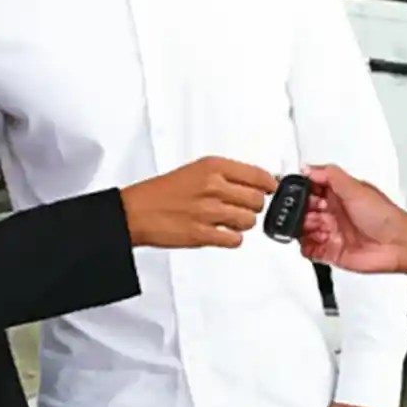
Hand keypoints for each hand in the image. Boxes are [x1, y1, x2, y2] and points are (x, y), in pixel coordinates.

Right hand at [120, 156, 275, 247]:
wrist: (135, 211)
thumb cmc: (163, 192)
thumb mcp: (197, 170)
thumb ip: (227, 175)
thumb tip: (258, 181)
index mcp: (213, 167)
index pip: (258, 175)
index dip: (269, 184)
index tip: (271, 189)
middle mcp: (213, 186)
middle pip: (257, 200)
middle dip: (254, 206)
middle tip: (243, 207)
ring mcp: (209, 211)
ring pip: (249, 221)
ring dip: (242, 223)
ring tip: (227, 220)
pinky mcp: (203, 234)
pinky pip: (235, 240)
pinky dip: (231, 238)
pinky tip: (221, 232)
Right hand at [298, 164, 406, 275]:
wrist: (399, 245)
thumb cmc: (384, 216)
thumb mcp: (356, 188)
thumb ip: (330, 175)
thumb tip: (307, 168)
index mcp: (338, 195)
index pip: (310, 189)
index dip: (301, 192)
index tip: (296, 194)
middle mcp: (334, 213)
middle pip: (304, 211)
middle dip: (300, 212)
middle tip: (307, 214)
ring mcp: (332, 233)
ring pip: (304, 230)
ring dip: (302, 229)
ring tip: (313, 228)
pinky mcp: (332, 252)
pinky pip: (310, 250)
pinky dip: (305, 248)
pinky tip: (310, 243)